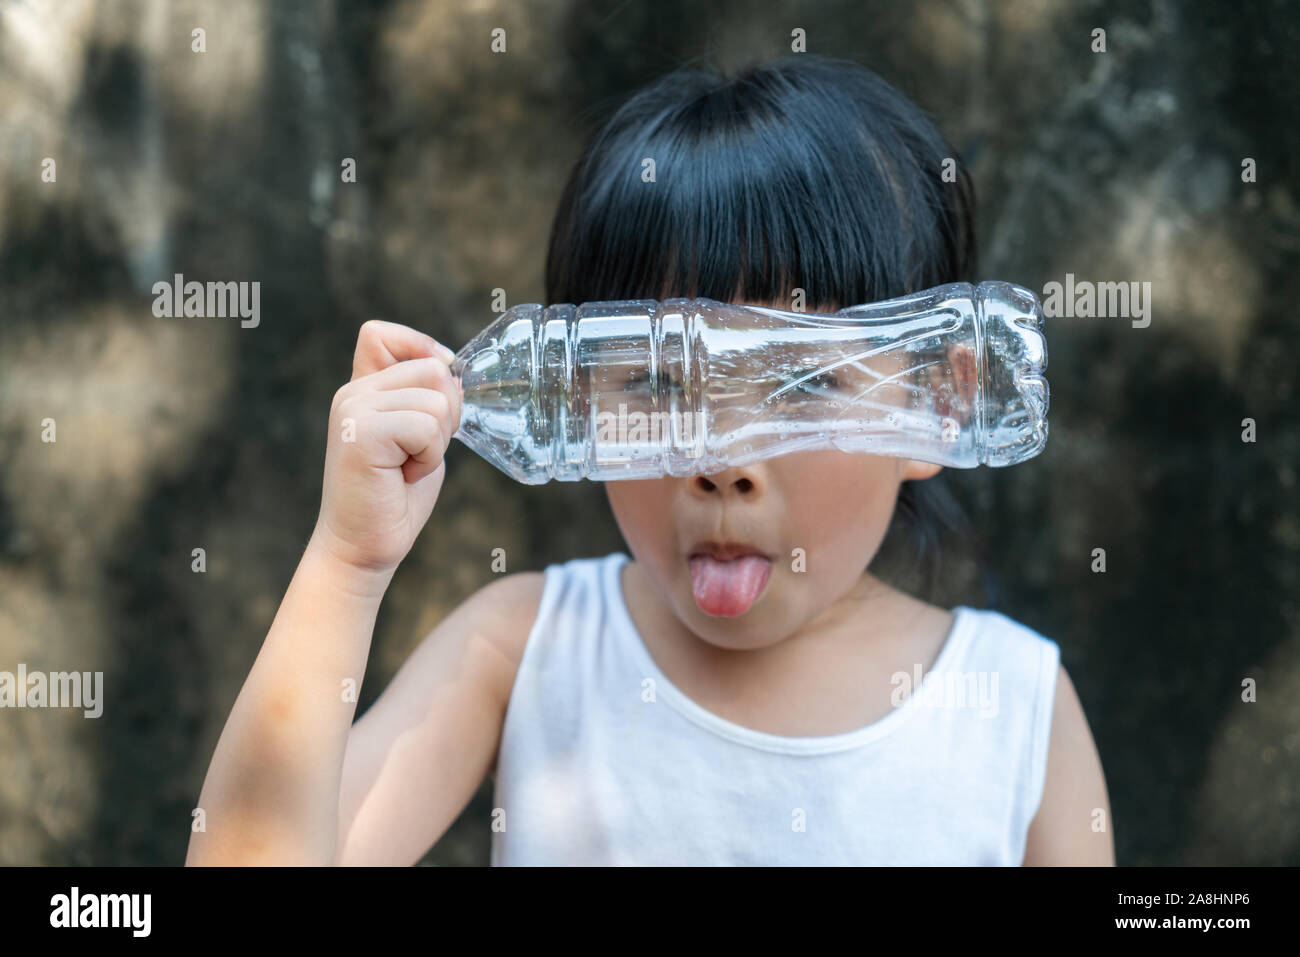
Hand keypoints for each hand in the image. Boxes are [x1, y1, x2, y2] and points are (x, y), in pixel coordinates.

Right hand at [311, 320, 461, 575]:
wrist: (363, 549)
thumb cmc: (396, 497)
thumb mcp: (416, 436)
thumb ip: (424, 398)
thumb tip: (454, 368)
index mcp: (361, 388)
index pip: (379, 333)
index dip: (420, 351)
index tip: (432, 396)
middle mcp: (352, 393)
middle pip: (433, 369)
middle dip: (446, 414)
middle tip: (418, 452)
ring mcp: (353, 412)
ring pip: (436, 401)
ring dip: (436, 444)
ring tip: (406, 467)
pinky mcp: (361, 435)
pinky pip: (426, 427)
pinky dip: (428, 458)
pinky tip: (402, 476)